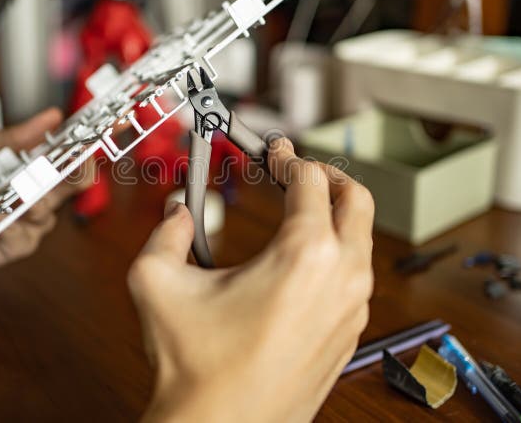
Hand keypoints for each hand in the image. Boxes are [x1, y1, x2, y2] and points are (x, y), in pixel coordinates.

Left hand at [0, 108, 93, 272]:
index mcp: (34, 165)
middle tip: (65, 163)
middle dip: (75, 173)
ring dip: (21, 198)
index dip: (92, 142)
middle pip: (74, 184)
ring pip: (48, 209)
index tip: (110, 126)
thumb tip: (52, 116)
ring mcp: (30, 221)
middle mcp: (39, 193)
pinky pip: (24, 233)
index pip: (73, 154)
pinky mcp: (16, 245)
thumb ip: (14, 136)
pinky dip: (5, 220)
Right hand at [127, 138, 373, 421]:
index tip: (273, 152)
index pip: (309, 179)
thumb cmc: (198, 367)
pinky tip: (303, 261)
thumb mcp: (158, 282)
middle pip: (357, 199)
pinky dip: (337, 252)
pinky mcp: (350, 333)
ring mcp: (352, 308)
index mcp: (304, 255)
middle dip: (327, 176)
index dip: (287, 157)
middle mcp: (341, 277)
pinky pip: (356, 276)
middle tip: (297, 171)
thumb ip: (165, 232)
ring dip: (335, 215)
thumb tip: (176, 212)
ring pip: (362, 238)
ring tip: (300, 211)